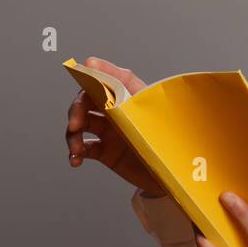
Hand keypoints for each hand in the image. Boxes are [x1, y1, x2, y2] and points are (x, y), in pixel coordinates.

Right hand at [65, 56, 166, 196]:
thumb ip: (131, 91)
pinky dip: (76, 153)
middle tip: (75, 124)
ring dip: (72, 134)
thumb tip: (114, 71)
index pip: (108, 78)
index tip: (81, 69)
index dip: (94, 73)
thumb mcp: (153, 113)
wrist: (175, 177)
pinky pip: (84, 148)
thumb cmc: (171, 141)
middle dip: (77, 109)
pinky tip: (76, 159)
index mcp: (131, 97)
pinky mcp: (106, 151)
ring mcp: (111, 131)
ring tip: (76, 148)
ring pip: (82, 124)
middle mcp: (118, 111)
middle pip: (88, 100)